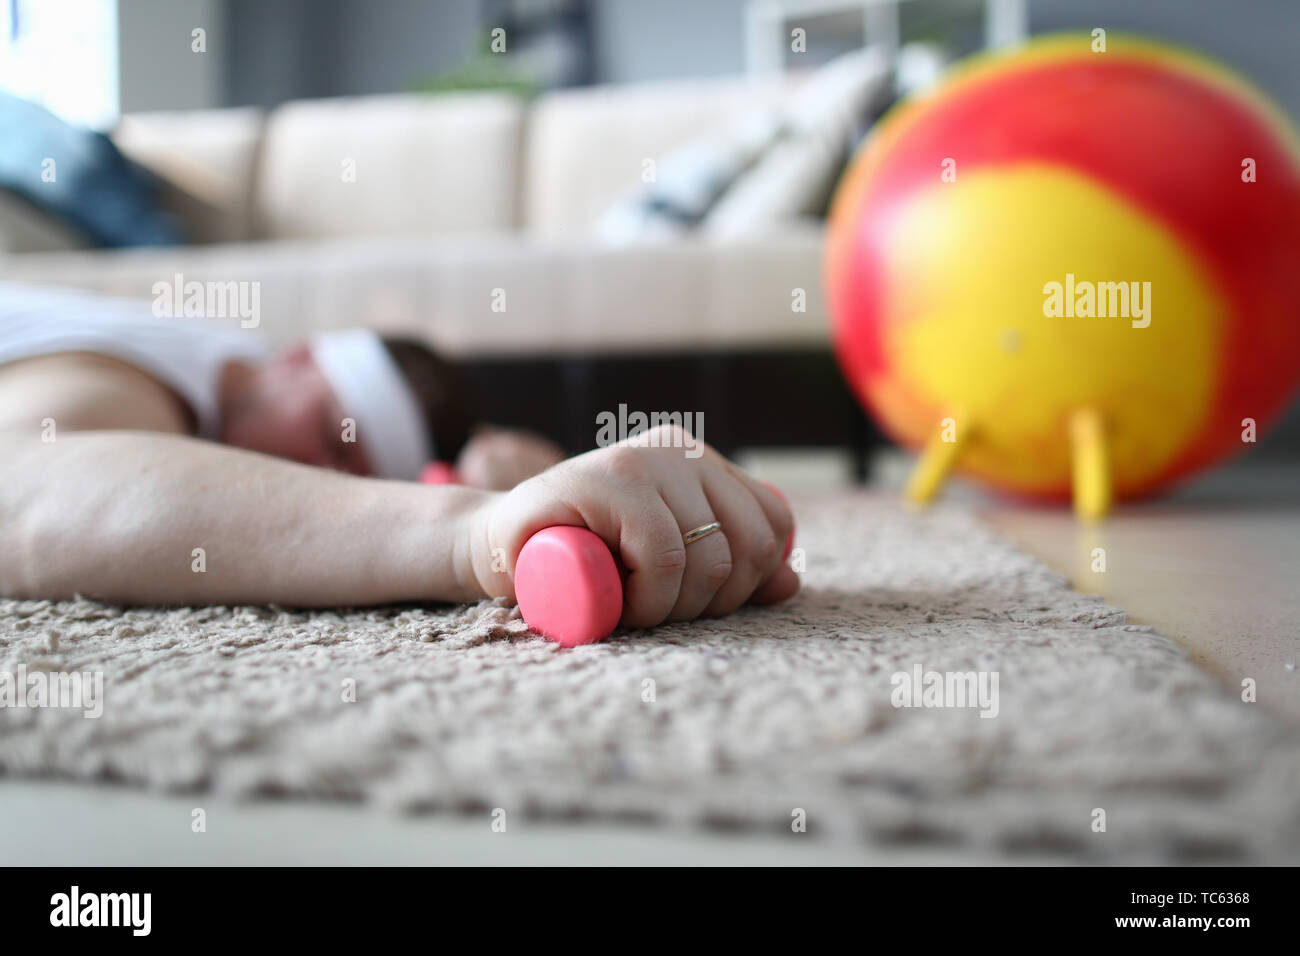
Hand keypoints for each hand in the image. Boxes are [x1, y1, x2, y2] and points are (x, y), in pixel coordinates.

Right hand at [465, 425, 797, 627]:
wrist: (495, 547)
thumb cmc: (582, 560)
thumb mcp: (667, 561)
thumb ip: (729, 565)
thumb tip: (791, 582)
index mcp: (700, 462)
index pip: (772, 524)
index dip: (750, 579)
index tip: (700, 602)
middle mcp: (678, 450)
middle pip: (748, 545)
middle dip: (713, 602)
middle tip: (661, 612)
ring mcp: (641, 460)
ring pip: (707, 557)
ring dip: (674, 607)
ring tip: (633, 608)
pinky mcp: (605, 481)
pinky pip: (663, 555)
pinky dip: (649, 597)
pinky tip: (619, 603)